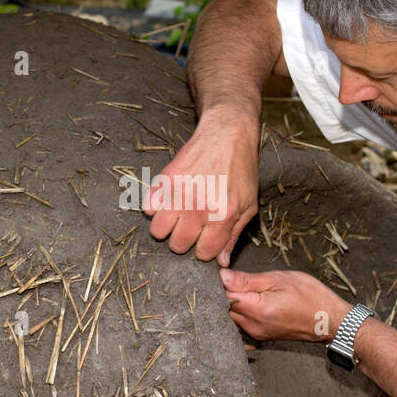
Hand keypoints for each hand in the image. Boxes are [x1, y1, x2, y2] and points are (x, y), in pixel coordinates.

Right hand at [145, 109, 257, 265]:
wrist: (227, 133)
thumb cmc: (241, 170)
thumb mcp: (248, 205)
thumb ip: (233, 236)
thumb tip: (222, 262)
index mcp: (222, 216)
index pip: (203, 254)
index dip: (205, 249)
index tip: (206, 239)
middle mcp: (198, 207)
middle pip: (178, 245)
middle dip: (185, 240)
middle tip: (193, 227)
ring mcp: (178, 193)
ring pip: (158, 231)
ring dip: (167, 228)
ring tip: (178, 217)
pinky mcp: (165, 180)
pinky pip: (148, 209)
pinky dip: (156, 209)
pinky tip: (169, 202)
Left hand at [219, 267, 350, 342]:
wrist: (330, 320)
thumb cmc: (311, 296)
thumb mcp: (280, 279)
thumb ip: (248, 280)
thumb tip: (222, 276)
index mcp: (258, 309)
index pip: (224, 295)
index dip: (222, 281)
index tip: (226, 271)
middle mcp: (253, 326)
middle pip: (225, 307)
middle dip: (225, 292)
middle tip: (238, 278)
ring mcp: (256, 334)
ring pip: (231, 316)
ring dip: (233, 302)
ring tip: (247, 289)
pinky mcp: (260, 336)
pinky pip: (241, 323)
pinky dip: (241, 311)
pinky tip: (251, 301)